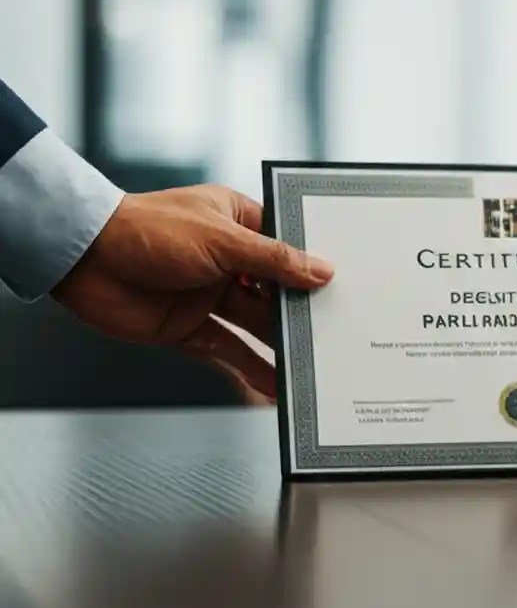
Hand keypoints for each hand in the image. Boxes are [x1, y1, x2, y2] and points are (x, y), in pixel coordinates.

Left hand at [51, 184, 333, 399]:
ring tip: (313, 366)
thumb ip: (275, 260)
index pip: (287, 246)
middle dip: (301, 312)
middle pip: (275, 290)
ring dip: (281, 345)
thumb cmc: (147, 231)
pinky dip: (251, 368)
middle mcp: (227, 259)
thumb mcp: (223, 240)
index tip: (344, 288)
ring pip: (255, 324)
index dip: (313, 268)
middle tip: (335, 333)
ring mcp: (208, 294)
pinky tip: (274, 385)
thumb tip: (322, 271)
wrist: (81, 259)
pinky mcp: (188, 327)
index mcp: (237, 222)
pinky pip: (228, 350)